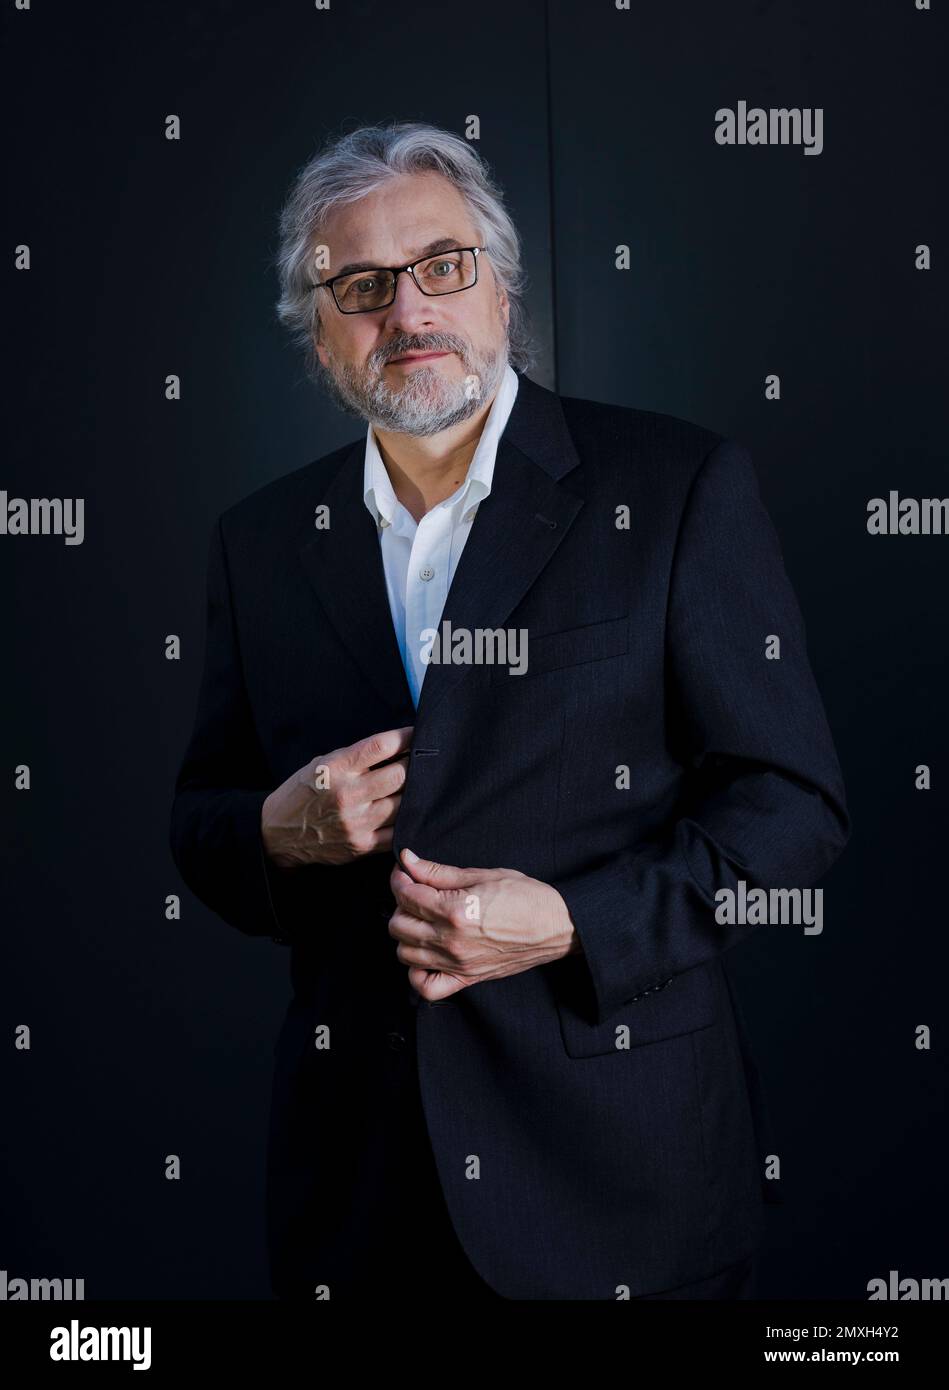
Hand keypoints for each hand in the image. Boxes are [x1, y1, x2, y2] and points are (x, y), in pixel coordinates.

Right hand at [261, 726, 413, 867]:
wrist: (277, 834)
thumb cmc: (304, 792)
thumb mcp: (323, 764)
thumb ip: (357, 757)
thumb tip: (398, 748)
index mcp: (337, 769)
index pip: (381, 747)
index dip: (406, 737)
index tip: (419, 734)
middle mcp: (348, 795)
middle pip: (400, 776)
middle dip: (417, 765)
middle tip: (424, 761)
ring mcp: (357, 822)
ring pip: (404, 804)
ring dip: (416, 793)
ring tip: (422, 785)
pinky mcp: (363, 845)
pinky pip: (398, 831)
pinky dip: (408, 819)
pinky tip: (410, 810)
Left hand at [388, 848, 580, 1001]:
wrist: (556, 927)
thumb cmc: (526, 897)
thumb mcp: (483, 875)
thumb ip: (439, 871)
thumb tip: (408, 860)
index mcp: (455, 910)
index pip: (406, 895)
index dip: (399, 878)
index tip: (404, 871)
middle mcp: (451, 940)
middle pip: (398, 924)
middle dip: (401, 904)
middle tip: (416, 893)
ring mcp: (457, 963)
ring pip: (405, 953)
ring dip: (406, 934)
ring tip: (422, 920)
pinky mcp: (466, 979)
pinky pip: (425, 987)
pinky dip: (417, 973)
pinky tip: (426, 954)